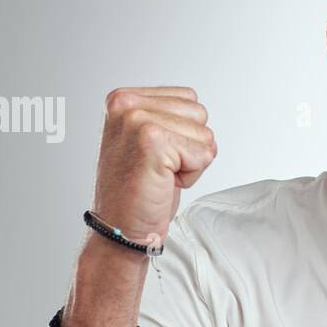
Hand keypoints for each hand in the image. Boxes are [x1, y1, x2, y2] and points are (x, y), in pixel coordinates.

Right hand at [91, 87, 216, 241]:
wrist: (121, 227)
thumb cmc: (137, 190)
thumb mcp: (148, 139)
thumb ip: (168, 116)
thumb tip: (199, 110)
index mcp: (124, 99)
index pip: (188, 98)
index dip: (183, 132)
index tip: (155, 154)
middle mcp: (127, 104)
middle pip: (199, 113)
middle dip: (190, 146)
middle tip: (159, 167)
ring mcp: (138, 120)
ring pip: (204, 133)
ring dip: (191, 161)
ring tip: (161, 174)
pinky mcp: (153, 141)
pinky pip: (203, 154)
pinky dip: (191, 175)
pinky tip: (164, 182)